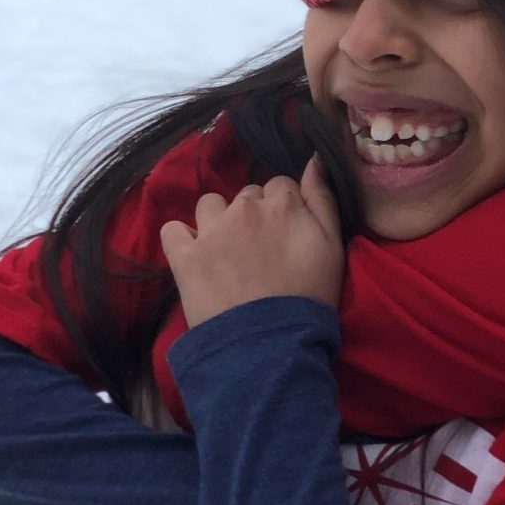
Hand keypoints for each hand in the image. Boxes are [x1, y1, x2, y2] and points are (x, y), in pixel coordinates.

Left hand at [159, 157, 343, 327]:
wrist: (271, 347)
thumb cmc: (309, 299)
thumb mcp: (332, 247)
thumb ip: (322, 198)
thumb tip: (314, 158)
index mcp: (281, 203)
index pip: (280, 187)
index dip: (283, 210)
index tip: (285, 236)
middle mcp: (244, 207)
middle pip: (246, 196)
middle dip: (252, 216)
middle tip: (259, 251)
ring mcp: (211, 230)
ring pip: (209, 205)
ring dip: (217, 221)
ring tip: (225, 253)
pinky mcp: (185, 256)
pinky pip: (172, 230)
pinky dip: (180, 240)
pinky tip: (191, 255)